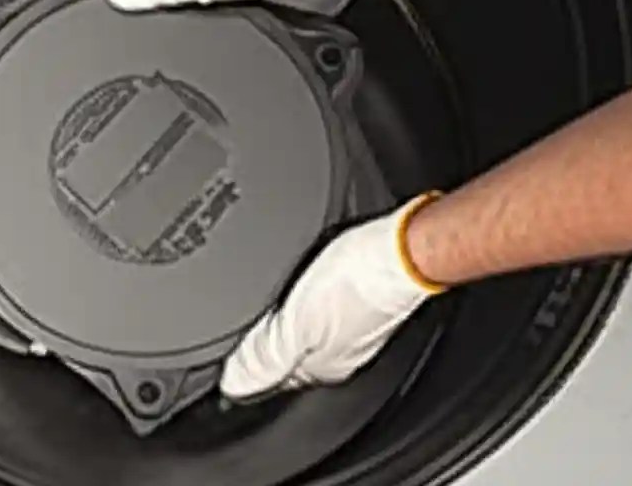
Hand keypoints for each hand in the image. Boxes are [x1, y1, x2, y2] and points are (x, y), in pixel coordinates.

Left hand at [220, 194, 443, 399]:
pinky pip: (326, 313)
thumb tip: (234, 384)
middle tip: (239, 331)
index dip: (244, 366)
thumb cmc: (359, 277)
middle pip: (291, 359)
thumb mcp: (298, 319)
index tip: (224, 355)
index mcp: (322, 366)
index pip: (273, 381)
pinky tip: (304, 292)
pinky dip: (309, 306)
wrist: (406, 247)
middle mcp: (340, 355)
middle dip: (265, 346)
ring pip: (309, 335)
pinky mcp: (367, 303)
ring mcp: (355, 329)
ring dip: (287, 324)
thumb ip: (265, 354)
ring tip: (268, 311)